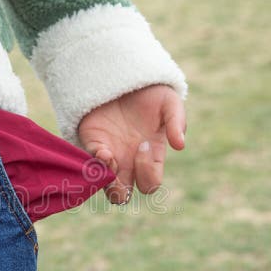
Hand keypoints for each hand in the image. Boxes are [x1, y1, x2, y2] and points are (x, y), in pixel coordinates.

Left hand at [77, 84, 186, 203]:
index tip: (146, 144)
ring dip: (105, 181)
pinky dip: (95, 162)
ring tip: (110, 159)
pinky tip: (104, 150)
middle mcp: (129, 162)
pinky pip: (90, 163)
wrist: (127, 75)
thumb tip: (180, 145)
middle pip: (122, 195)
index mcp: (151, 157)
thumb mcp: (170, 103)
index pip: (150, 183)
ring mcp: (110, 154)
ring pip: (103, 186)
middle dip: (120, 192)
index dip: (148, 172)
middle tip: (123, 166)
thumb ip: (177, 122)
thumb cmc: (152, 93)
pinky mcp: (92, 143)